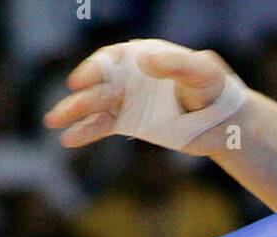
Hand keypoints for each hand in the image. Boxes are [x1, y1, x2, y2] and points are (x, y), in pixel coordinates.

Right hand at [44, 38, 247, 154]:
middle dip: (81, 97)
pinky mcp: (129, 121)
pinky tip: (69, 140)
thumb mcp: (203, 71)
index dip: (94, 70)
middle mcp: (128, 75)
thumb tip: (144, 61)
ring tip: (53, 121)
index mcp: (141, 57)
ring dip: (73, 112)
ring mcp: (127, 99)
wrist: (223, 119)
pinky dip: (86, 131)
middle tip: (64, 109)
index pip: (111, 60)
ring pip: (95, 105)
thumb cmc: (214, 88)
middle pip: (98, 85)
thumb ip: (177, 64)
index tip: (81, 82)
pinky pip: (103, 125)